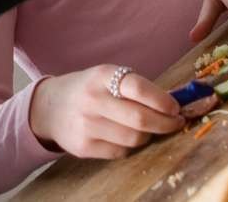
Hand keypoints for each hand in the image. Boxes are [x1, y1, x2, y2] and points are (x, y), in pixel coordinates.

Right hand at [27, 65, 183, 158]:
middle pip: (140, 119)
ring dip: (149, 135)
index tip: (176, 108)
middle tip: (176, 123)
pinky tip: (126, 136)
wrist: (51, 107)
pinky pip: (121, 152)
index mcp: (102, 76)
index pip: (138, 88)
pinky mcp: (84, 147)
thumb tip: (173, 105)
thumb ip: (135, 88)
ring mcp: (87, 125)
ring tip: (149, 128)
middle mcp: (93, 100)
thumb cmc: (89, 89)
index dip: (162, 101)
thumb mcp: (107, 77)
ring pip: (134, 139)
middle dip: (165, 124)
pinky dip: (130, 146)